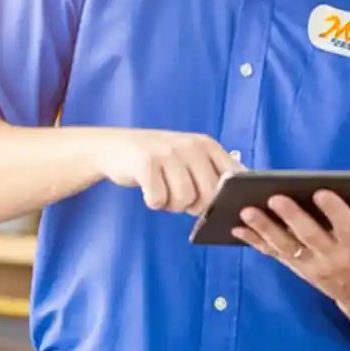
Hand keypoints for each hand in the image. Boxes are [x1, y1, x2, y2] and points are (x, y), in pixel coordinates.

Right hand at [96, 130, 242, 214]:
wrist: (115, 146)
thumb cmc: (160, 159)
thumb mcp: (189, 157)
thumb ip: (212, 173)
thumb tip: (234, 202)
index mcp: (207, 145)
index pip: (234, 175)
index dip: (229, 196)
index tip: (218, 205)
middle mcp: (191, 146)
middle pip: (209, 194)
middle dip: (195, 206)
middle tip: (181, 198)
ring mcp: (168, 153)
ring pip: (184, 200)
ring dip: (172, 205)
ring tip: (164, 191)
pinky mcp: (146, 163)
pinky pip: (158, 200)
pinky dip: (154, 202)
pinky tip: (149, 189)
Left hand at [233, 190, 349, 308]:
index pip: (347, 227)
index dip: (335, 210)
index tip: (321, 191)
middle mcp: (334, 258)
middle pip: (310, 236)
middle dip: (291, 217)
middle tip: (275, 196)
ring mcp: (313, 265)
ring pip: (286, 246)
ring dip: (265, 228)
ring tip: (246, 209)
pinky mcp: (299, 268)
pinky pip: (274, 254)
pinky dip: (255, 241)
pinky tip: (238, 227)